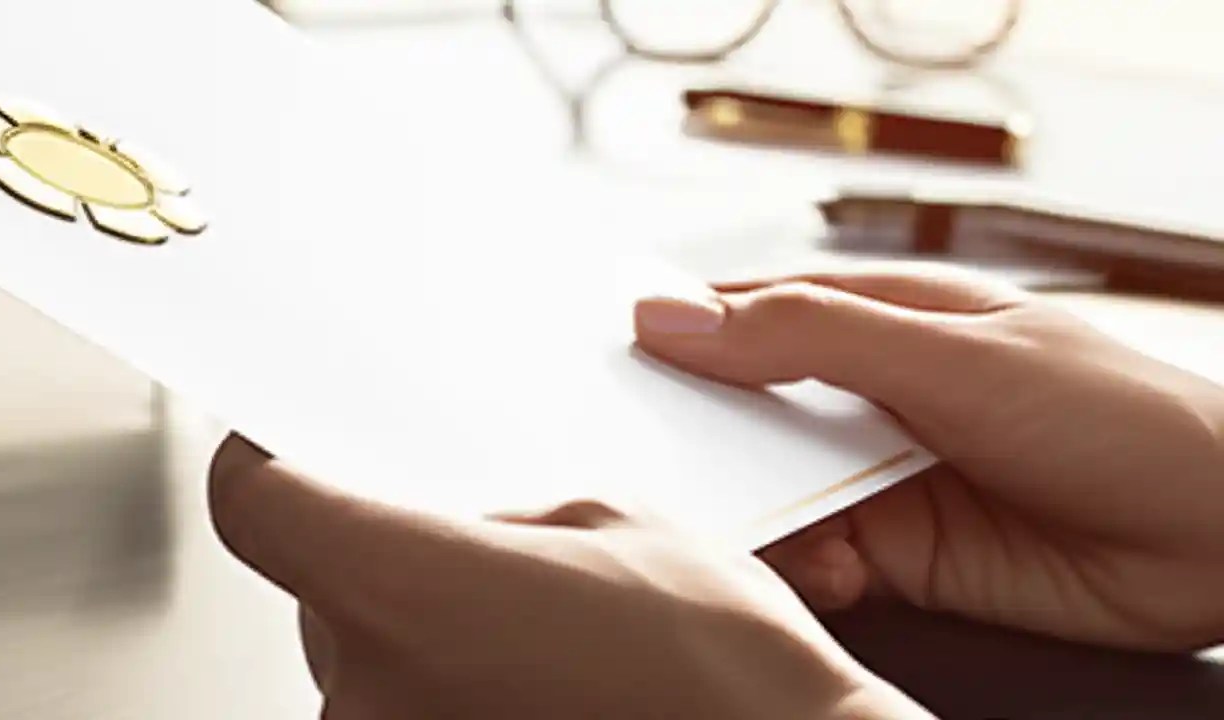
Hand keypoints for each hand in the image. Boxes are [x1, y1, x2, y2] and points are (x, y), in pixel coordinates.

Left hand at [208, 436, 931, 718]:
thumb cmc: (721, 669)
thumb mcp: (614, 524)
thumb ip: (504, 515)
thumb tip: (462, 529)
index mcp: (401, 592)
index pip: (258, 505)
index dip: (267, 464)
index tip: (288, 450)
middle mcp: (369, 696)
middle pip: (321, 589)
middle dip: (384, 555)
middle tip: (467, 541)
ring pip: (371, 662)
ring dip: (425, 632)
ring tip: (527, 624)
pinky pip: (410, 713)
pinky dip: (452, 687)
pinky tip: (533, 676)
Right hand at [633, 263, 1223, 651]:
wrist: (1217, 540)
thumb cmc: (1109, 416)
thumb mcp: (947, 356)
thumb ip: (809, 337)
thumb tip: (674, 315)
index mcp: (890, 321)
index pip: (760, 312)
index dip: (686, 327)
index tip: (612, 353)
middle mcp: (878, 397)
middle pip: (755, 408)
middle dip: (704, 432)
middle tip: (641, 451)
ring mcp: (887, 477)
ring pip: (777, 489)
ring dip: (751, 509)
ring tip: (732, 525)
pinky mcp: (903, 555)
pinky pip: (820, 559)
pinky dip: (806, 567)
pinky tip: (827, 569)